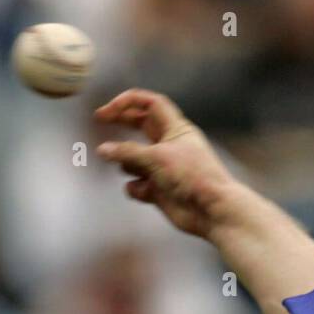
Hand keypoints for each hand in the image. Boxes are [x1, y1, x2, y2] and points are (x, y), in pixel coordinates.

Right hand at [93, 89, 237, 237]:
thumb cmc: (192, 176)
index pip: (150, 104)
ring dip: (128, 163)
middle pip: (140, 126)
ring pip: (135, 159)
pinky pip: (138, 185)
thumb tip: (104, 150)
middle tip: (101, 124)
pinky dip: (137, 188)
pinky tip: (144, 192)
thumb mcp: (157, 157)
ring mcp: (164, 168)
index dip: (128, 102)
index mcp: (176, 129)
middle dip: (121, 124)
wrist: (212, 211)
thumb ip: (127, 152)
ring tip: (135, 170)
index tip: (108, 110)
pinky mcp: (160, 190)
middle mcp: (169, 145)